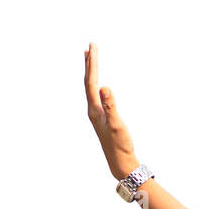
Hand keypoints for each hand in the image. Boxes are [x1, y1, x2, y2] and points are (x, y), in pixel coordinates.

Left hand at [83, 43, 138, 179]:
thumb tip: (104, 87)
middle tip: (91, 46)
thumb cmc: (119, 144)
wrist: (119, 162)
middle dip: (90, 63)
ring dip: (91, 73)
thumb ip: (111, 105)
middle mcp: (92, 109)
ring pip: (91, 88)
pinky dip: (96, 85)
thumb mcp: (117, 124)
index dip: (92, 64)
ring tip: (90, 60)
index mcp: (94, 109)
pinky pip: (96, 95)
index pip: (91, 81)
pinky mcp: (101, 117)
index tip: (92, 47)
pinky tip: (99, 86)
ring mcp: (96, 113)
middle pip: (88, 82)